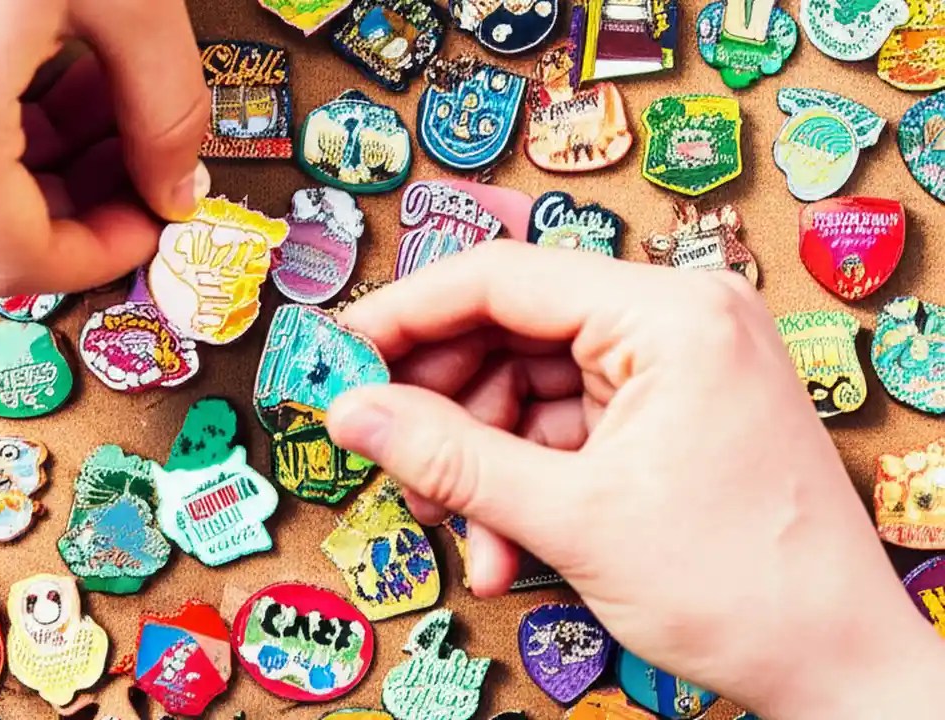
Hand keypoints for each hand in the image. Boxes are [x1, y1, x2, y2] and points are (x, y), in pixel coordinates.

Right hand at [327, 242, 944, 718]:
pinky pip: (566, 427)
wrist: (839, 670)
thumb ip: (448, 457)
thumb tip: (350, 411)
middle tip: (394, 461)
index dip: (404, 315)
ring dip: (481, 463)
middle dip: (447, 411)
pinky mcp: (672, 413)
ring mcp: (677, 368)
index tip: (338, 356)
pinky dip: (524, 481)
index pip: (501, 279)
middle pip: (511, 333)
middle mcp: (676, 321)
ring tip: (465, 535)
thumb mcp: (570, 518)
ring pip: (530, 388)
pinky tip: (506, 545)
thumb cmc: (737, 588)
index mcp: (669, 314)